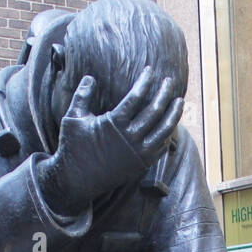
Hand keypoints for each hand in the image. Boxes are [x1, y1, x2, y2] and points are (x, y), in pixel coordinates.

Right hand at [48, 67, 183, 213]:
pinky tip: (170, 124)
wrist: (76, 180)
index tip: (151, 70)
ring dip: (174, 114)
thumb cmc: (73, 146)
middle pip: (155, 111)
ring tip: (179, 101)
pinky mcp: (141, 165)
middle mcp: (130, 138)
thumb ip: (82, 95)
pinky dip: (168, 134)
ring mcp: (138, 153)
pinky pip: (161, 147)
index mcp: (115, 123)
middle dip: (164, 94)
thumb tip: (91, 77)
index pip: (136, 97)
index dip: (145, 81)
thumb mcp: (73, 118)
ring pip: (164, 130)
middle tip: (170, 82)